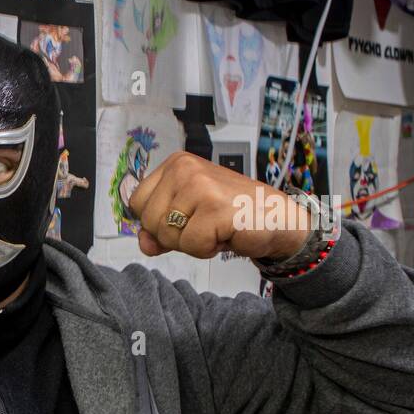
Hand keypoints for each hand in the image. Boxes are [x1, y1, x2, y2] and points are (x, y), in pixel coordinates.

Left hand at [128, 152, 311, 260]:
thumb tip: (144, 243)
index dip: (156, 222)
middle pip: (149, 221)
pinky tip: (226, 233)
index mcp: (175, 164)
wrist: (277, 219)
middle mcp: (185, 168)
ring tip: (216, 228)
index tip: (184, 219)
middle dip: (174, 236)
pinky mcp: (215, 206)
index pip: (137, 203)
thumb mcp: (188, 219)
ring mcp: (200, 185)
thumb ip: (159, 230)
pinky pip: (191, 244)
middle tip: (204, 225)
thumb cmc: (231, 215)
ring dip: (192, 243)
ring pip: (168, 235)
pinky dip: (207, 249)